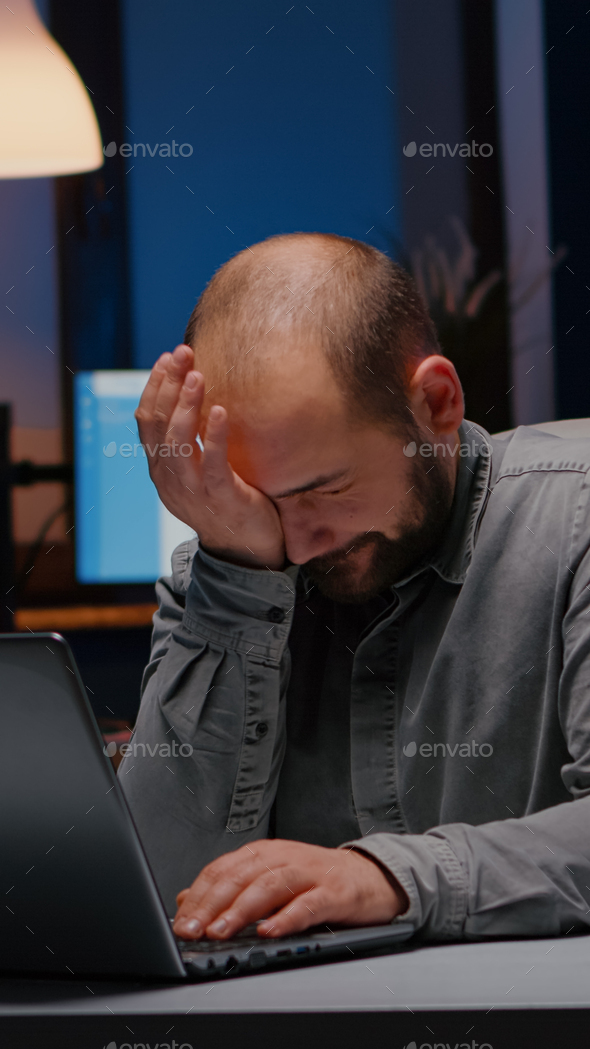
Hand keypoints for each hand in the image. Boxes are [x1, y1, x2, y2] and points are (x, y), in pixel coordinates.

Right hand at [134, 345, 285, 568]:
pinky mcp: (220, 499)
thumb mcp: (200, 472)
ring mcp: (192, 491)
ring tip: (198, 375)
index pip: (147, 422)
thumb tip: (193, 398)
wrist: (246, 552)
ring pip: (178, 443)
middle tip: (183, 353)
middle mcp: (169, 480)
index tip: (167, 358)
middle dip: (168, 385)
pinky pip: (213, 464)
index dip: (154, 387)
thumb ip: (192, 444)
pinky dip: (215, 435)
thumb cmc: (229, 503)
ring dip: (186, 405)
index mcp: (161, 470)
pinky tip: (222, 411)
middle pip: (158, 425)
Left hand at [172, 839, 408, 940]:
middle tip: (192, 929)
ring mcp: (309, 873)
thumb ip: (230, 888)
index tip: (180, 921)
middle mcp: (283, 857)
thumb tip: (185, 901)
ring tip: (221, 931)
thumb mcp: (269, 877)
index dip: (199, 895)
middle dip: (212, 904)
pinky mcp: (333, 892)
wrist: (370, 876)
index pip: (223, 870)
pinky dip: (287, 918)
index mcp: (264, 853)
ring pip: (269, 887)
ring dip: (242, 910)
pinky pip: (308, 905)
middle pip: (241, 877)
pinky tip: (270, 931)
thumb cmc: (315, 880)